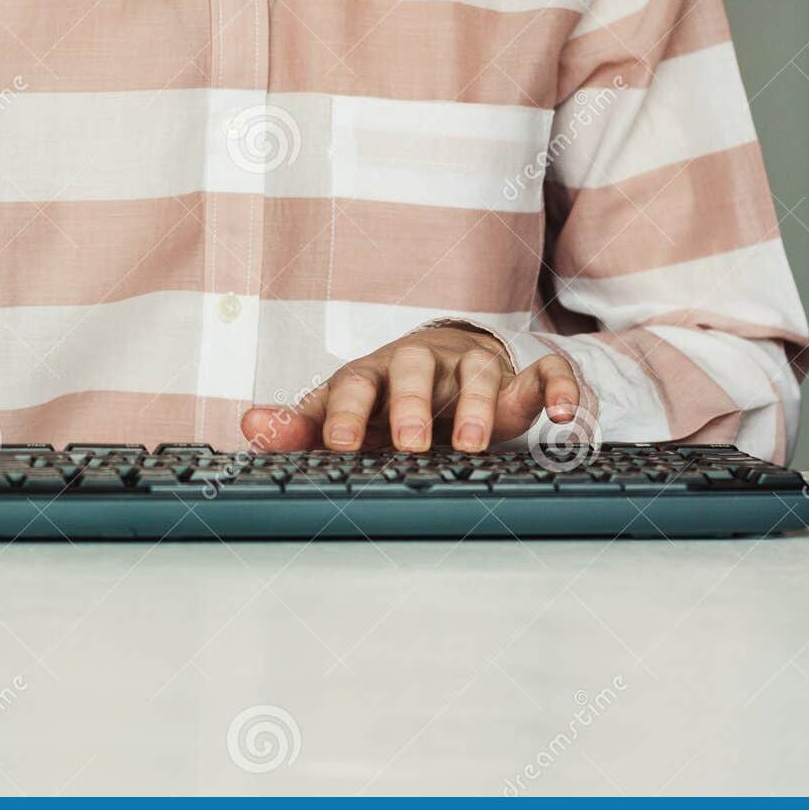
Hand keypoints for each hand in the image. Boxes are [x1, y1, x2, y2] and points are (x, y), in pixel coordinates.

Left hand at [241, 326, 580, 452]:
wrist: (451, 369)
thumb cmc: (389, 400)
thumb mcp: (345, 413)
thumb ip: (300, 424)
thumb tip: (248, 424)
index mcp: (374, 373)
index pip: (353, 384)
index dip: (344, 412)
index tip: (337, 444)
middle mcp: (424, 364)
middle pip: (415, 368)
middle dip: (412, 404)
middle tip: (410, 444)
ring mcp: (475, 367)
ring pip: (480, 370)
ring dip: (478, 404)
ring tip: (471, 445)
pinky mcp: (521, 377)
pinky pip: (546, 372)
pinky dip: (556, 388)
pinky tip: (560, 416)